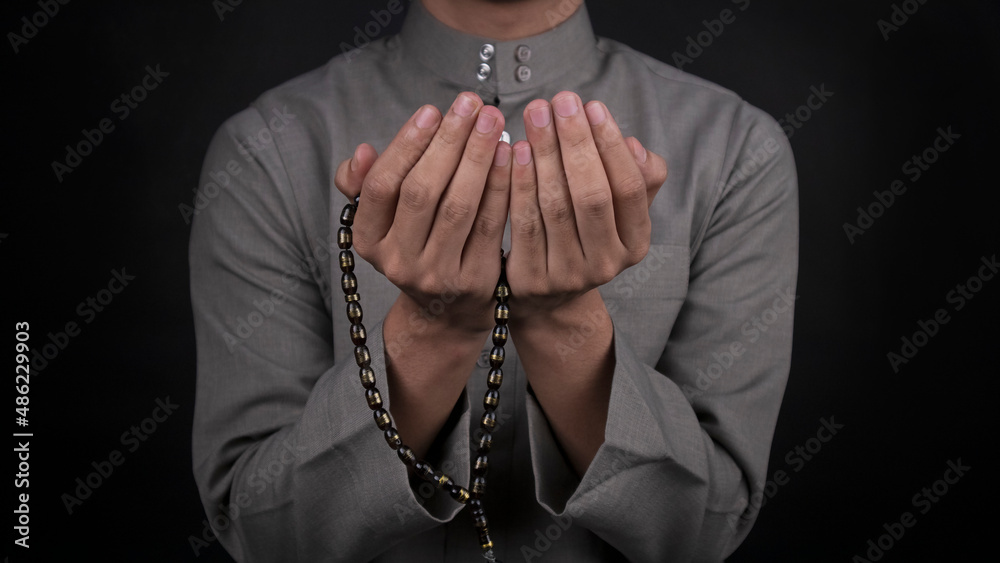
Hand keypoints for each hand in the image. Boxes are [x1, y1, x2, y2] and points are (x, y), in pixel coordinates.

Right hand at [334, 92, 511, 334]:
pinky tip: (510, 154)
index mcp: (369, 240)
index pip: (381, 186)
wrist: (446, 308)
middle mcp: (398, 261)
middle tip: (471, 104)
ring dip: (477, 157)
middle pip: (422, 192)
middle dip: (448, 142)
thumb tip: (362, 152)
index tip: (432, 110)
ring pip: (459, 206)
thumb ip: (366, 183)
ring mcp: (437, 275)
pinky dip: (501, 185)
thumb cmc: (416, 243)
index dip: (406, 145)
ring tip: (492, 120)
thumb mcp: (382, 219)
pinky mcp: (476, 280)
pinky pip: (490, 224)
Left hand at [506, 91, 668, 315]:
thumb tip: (634, 146)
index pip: (630, 188)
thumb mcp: (617, 211)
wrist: (549, 294)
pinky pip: (524, 223)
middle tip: (559, 100)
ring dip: (545, 154)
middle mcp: (607, 264)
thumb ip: (635, 177)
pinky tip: (515, 151)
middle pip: (592, 195)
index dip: (611, 145)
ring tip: (536, 115)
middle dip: (575, 142)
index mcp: (636, 243)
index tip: (592, 105)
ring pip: (556, 206)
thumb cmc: (584, 232)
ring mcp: (569, 276)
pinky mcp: (532, 279)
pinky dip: (519, 183)